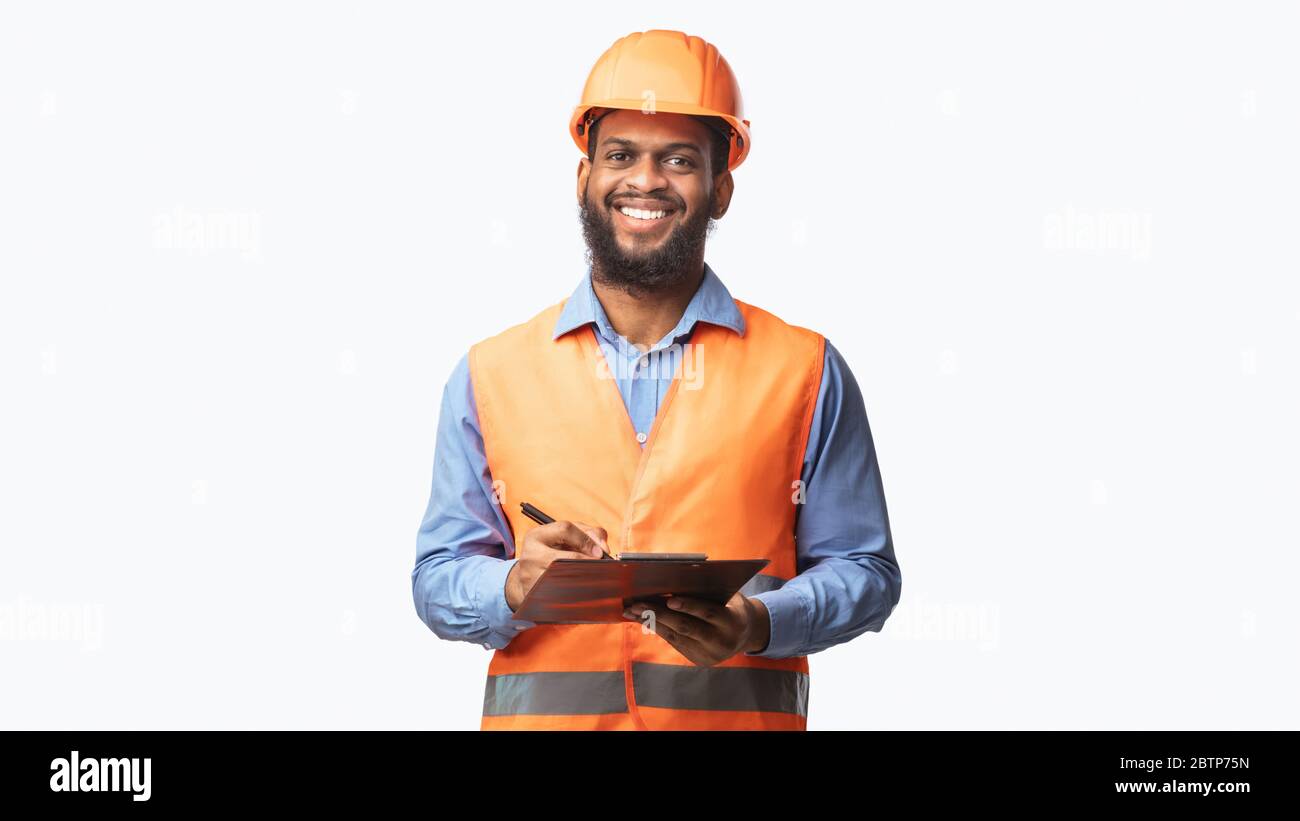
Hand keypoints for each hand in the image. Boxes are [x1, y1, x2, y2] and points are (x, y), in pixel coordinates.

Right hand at [505, 521, 607, 611]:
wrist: (528, 581)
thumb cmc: (551, 554)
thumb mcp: (563, 538)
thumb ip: (586, 534)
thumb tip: (603, 547)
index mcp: (536, 536)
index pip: (565, 529)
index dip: (587, 539)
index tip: (601, 551)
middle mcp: (531, 555)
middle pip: (568, 556)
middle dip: (590, 561)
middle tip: (603, 566)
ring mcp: (532, 577)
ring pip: (568, 578)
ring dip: (588, 577)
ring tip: (596, 577)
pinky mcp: (536, 596)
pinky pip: (564, 594)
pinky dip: (579, 591)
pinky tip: (585, 589)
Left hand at [622, 591, 770, 665]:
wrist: (745, 635)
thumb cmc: (732, 606)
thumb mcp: (729, 597)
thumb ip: (709, 592)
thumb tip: (675, 579)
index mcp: (733, 622)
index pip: (709, 612)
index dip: (689, 605)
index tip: (670, 598)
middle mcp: (721, 642)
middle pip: (686, 627)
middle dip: (660, 614)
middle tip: (638, 604)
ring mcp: (708, 654)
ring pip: (675, 637)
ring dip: (652, 622)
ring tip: (633, 611)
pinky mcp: (698, 660)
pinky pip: (674, 643)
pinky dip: (658, 629)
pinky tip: (643, 619)